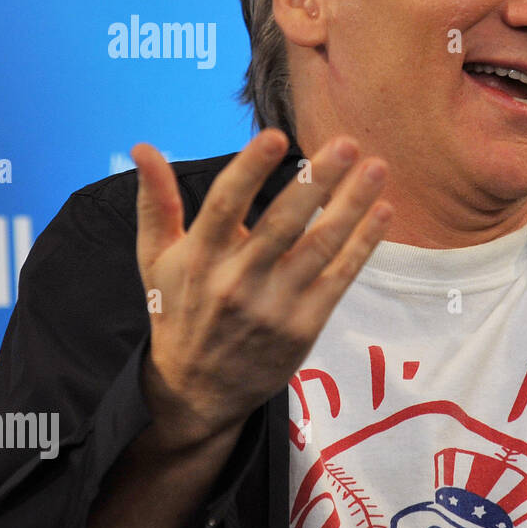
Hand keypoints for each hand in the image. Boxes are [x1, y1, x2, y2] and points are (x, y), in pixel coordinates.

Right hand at [133, 130, 391, 447]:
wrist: (197, 391)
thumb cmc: (178, 312)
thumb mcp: (156, 259)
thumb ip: (155, 201)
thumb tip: (143, 148)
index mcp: (200, 258)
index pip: (225, 205)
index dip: (250, 169)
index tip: (276, 135)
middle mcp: (237, 280)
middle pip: (283, 223)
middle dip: (318, 181)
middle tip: (348, 143)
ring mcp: (274, 305)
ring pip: (320, 246)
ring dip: (352, 206)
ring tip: (377, 168)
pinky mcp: (305, 325)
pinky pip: (340, 277)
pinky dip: (363, 244)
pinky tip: (383, 212)